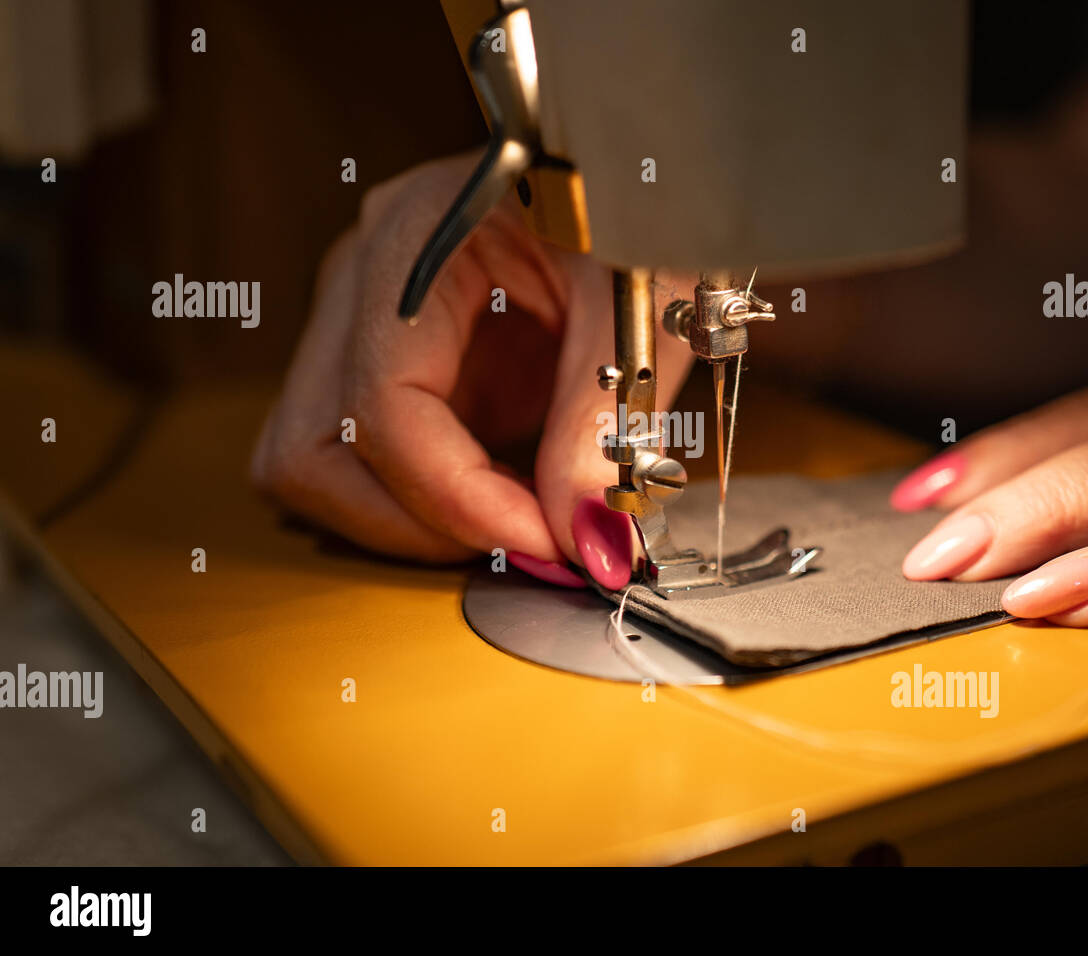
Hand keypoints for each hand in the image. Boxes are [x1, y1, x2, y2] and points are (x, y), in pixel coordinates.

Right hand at [251, 152, 693, 588]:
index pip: (382, 402)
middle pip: (314, 449)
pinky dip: (428, 504)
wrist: (641, 192)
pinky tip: (507, 495)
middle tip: (532, 539)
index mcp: (418, 233)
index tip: (546, 539)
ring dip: (415, 520)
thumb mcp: (643, 308)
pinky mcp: (393, 365)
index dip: (457, 495)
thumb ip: (605, 422)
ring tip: (523, 516)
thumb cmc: (642, 216)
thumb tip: (583, 533)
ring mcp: (366, 323)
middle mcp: (366, 276)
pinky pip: (366, 464)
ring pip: (320, 467)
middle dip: (420, 522)